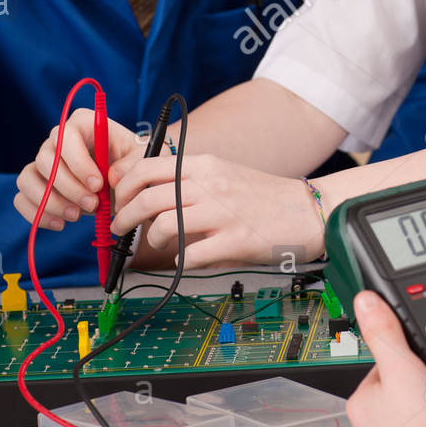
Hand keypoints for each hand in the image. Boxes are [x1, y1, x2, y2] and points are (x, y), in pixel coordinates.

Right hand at [13, 107, 141, 229]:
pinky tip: (61, 224)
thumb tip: (113, 176)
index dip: (78, 162)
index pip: (66, 136)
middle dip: (68, 187)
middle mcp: (58, 141)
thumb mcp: (142, 160)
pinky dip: (37, 214)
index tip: (98, 184)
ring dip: (50, 202)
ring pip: (27, 179)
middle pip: (45, 160)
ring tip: (77, 216)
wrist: (125, 182)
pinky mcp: (37, 185)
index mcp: (83, 125)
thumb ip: (132, 165)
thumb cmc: (132, 163)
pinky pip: (21, 198)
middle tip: (93, 205)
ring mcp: (44, 163)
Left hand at [111, 153, 324, 265]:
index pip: (146, 168)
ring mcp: (222, 213)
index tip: (118, 200)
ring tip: (157, 245)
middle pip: (147, 199)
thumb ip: (189, 180)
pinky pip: (191, 256)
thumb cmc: (263, 196)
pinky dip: (180, 261)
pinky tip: (184, 259)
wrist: (306, 210)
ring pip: (164, 226)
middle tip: (121, 229)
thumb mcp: (224, 173)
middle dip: (125, 218)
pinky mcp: (234, 241)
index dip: (123, 186)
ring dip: (152, 241)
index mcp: (204, 164)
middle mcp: (209, 184)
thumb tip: (145, 193)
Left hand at [347, 291, 425, 426]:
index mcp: (363, 399)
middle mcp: (368, 424)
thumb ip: (387, 333)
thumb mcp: (406, 368)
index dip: (408, 360)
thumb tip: (367, 299)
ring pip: (410, 417)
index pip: (384, 365)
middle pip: (398, 391)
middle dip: (419, 391)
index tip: (425, 366)